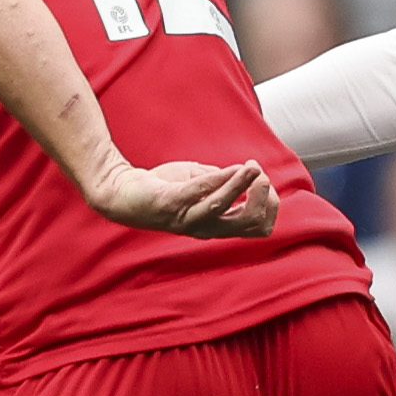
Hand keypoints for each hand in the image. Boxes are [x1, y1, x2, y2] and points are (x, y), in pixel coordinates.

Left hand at [84, 156, 281, 238]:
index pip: (260, 227)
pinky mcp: (171, 203)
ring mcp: (188, 218)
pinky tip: (234, 167)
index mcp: (218, 225)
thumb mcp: (202, 182)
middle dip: (263, 196)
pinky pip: (201, 191)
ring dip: (243, 186)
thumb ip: (224, 180)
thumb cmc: (165, 186)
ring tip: (253, 168)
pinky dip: (221, 178)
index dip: (272, 205)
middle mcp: (206, 228)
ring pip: (225, 208)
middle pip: (250, 222)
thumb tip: (248, 171)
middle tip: (258, 173)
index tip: (265, 180)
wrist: (124, 190)